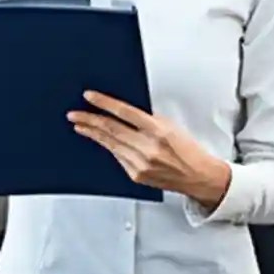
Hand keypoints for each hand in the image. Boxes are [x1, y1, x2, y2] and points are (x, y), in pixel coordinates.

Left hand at [68, 91, 231, 208]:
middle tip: (74, 114)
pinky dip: (109, 147)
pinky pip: (118, 157)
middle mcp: (149, 148)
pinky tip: (101, 140)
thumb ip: (146, 119)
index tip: (89, 96)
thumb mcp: (170, 126)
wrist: (199, 176)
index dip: (104, 103)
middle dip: (89, 120)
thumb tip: (119, 110)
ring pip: (110, 144)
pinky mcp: (137, 175)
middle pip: (112, 130)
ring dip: (92, 134)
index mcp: (159, 130)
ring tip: (80, 125)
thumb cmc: (187, 149)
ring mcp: (141, 164)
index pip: (125, 112)